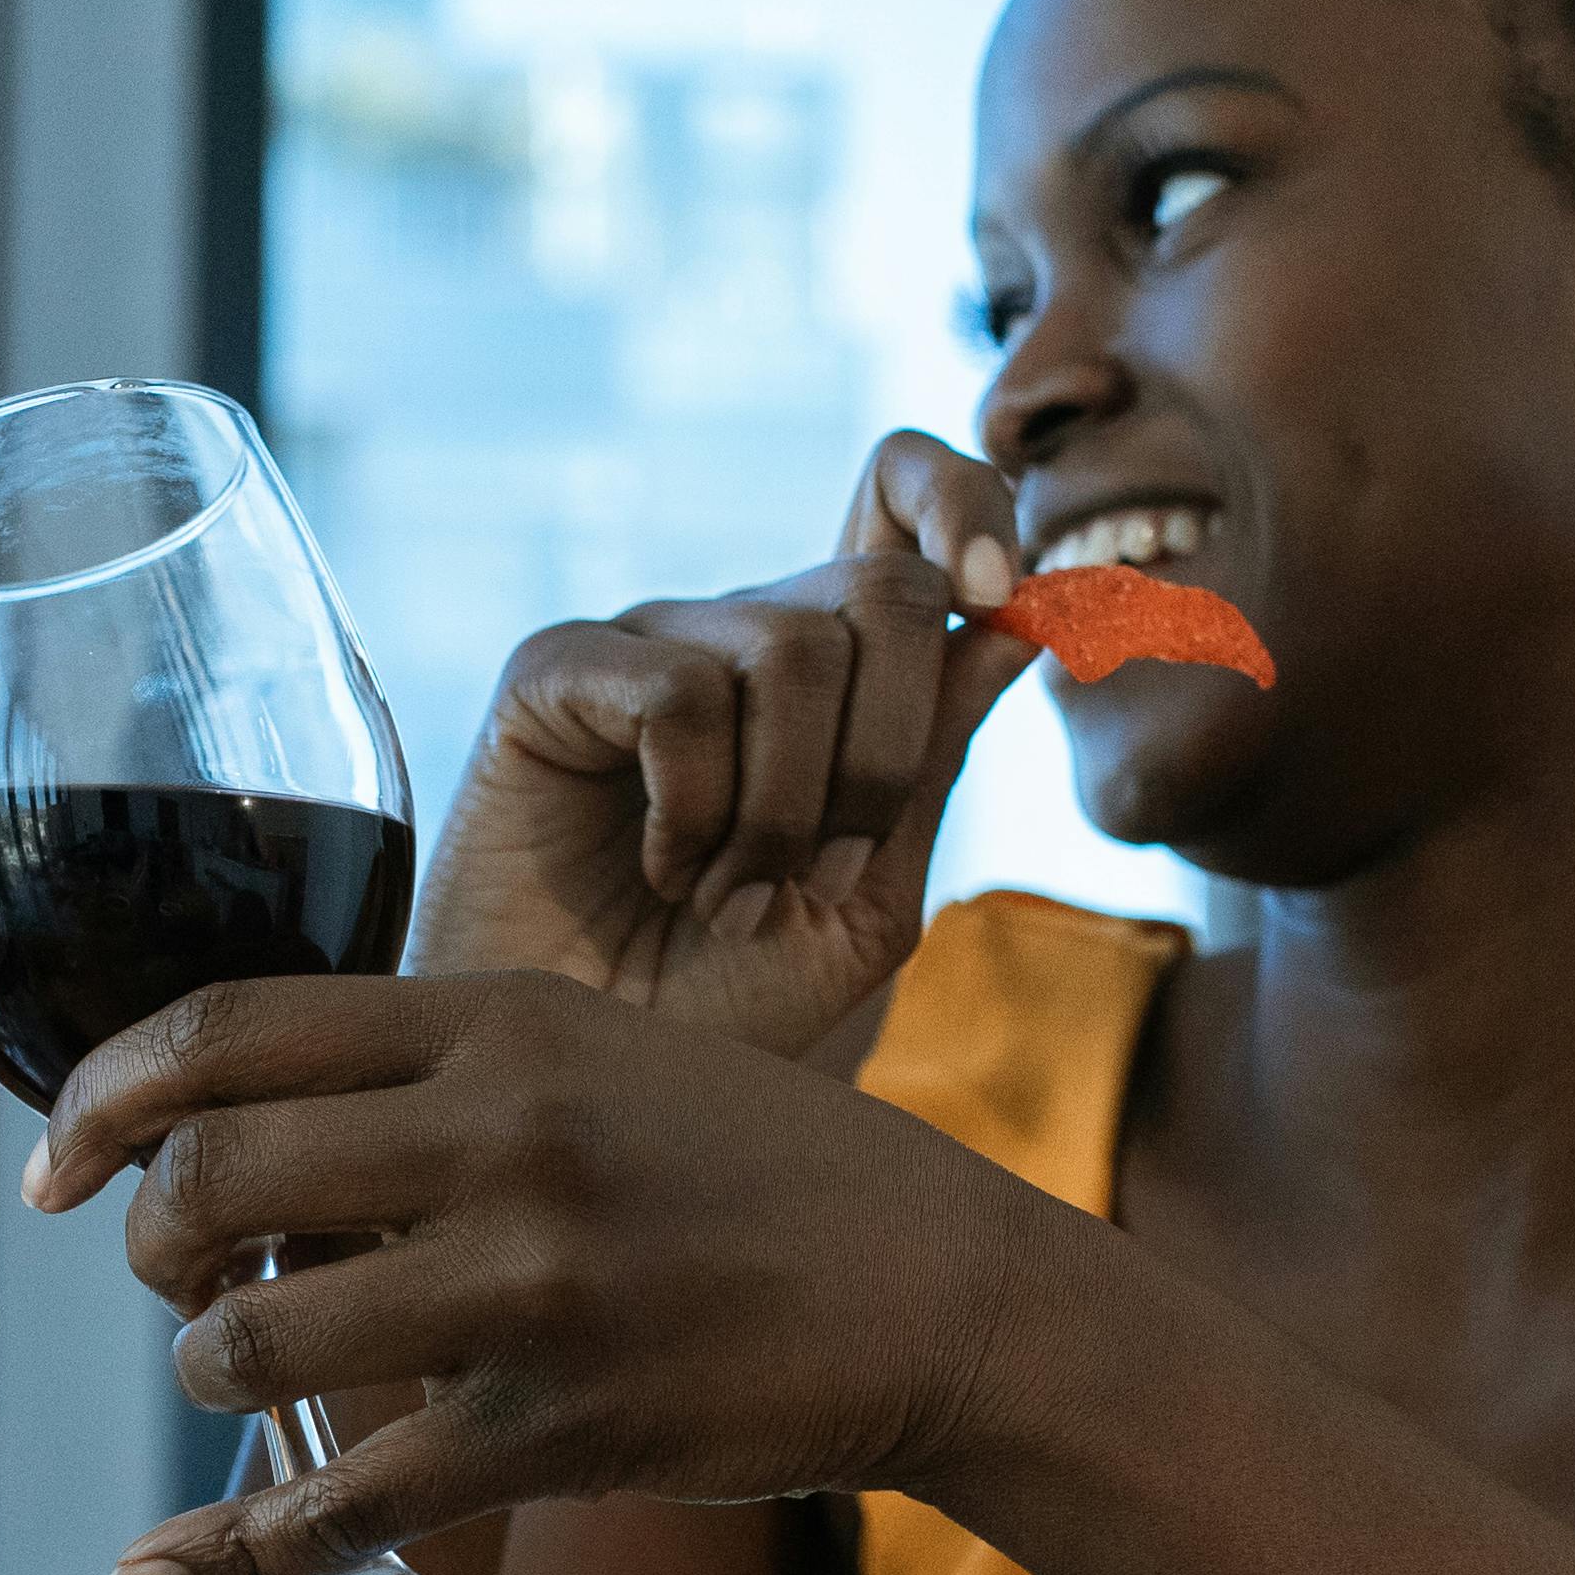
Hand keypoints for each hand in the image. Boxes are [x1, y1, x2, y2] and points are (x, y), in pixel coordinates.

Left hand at [21, 967, 1046, 1574]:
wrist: (945, 1291)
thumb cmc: (765, 1168)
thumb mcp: (603, 1053)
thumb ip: (438, 1071)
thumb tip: (248, 1126)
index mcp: (500, 1020)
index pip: (228, 1029)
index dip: (101, 1097)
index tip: (57, 1161)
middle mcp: (502, 1137)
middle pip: (208, 1178)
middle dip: (145, 1241)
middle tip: (172, 1280)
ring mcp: (530, 1289)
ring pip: (253, 1340)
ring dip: (206, 1375)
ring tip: (243, 1376)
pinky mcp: (559, 1431)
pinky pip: (340, 1509)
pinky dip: (226, 1552)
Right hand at [413, 494, 1040, 1057]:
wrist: (593, 1080)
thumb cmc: (723, 999)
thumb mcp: (869, 894)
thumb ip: (934, 762)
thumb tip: (1018, 621)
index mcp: (835, 670)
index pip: (906, 493)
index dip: (969, 505)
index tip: (1005, 598)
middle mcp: (743, 630)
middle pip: (886, 588)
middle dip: (889, 754)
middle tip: (828, 874)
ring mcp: (649, 639)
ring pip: (795, 649)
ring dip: (786, 811)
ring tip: (732, 897)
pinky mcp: (556, 670)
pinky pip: (680, 693)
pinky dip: (695, 810)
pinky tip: (663, 870)